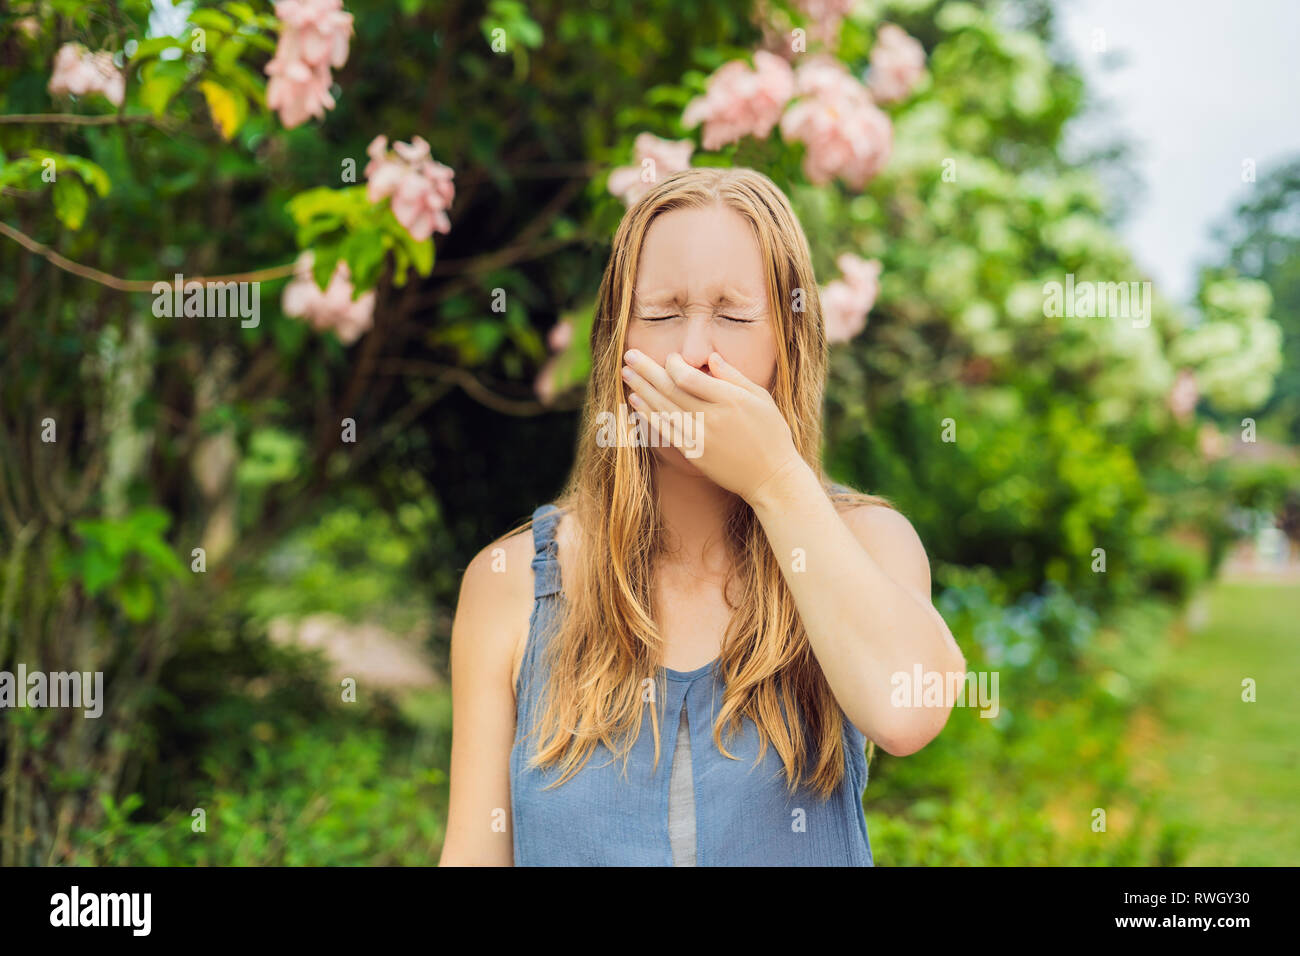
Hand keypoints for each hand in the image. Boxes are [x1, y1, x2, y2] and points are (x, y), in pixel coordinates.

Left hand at [620, 348, 804, 503]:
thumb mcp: (761, 398)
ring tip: (626, 373)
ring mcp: (700, 438)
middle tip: (629, 355)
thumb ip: (734, 376)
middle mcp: (712, 418)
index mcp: (730, 400)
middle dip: (647, 371)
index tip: (669, 357)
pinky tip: (636, 401)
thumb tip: (710, 357)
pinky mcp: (693, 453)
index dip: (673, 365)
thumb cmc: (771, 434)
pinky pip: (665, 430)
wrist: (770, 477)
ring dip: (642, 390)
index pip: (689, 378)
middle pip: (671, 390)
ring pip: (663, 409)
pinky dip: (649, 414)